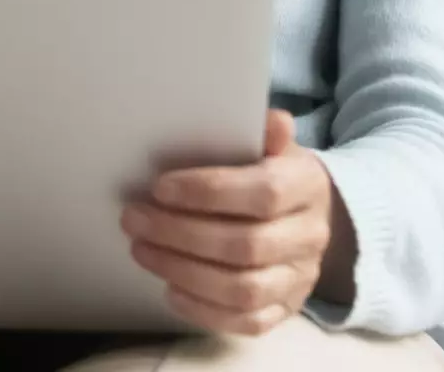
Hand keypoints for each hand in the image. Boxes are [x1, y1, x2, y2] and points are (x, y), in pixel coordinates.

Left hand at [121, 109, 346, 336]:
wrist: (306, 215)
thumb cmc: (271, 172)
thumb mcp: (270, 145)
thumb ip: (264, 134)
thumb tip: (274, 120)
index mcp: (307, 186)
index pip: (264, 194)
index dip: (209, 192)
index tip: (159, 187)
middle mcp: (310, 236)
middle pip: (246, 245)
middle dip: (181, 234)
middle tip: (134, 218)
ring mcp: (300, 278)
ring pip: (243, 289)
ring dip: (183, 271)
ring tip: (141, 249)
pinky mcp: (285, 310)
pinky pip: (247, 323)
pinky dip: (204, 310)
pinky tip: (169, 288)